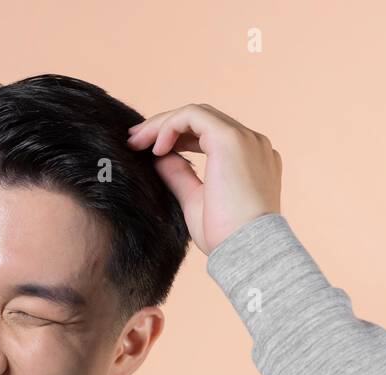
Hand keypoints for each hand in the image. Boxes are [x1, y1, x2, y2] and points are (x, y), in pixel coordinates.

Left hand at [126, 104, 281, 255]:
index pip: (209, 136)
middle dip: (165, 127)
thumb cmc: (225, 237)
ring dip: (162, 125)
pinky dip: (169, 126)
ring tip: (137, 143)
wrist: (246, 250)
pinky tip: (155, 148)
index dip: (177, 138)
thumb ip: (180, 175)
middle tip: (134, 141)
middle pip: (202, 121)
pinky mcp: (230, 138)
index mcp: (250, 160)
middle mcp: (252, 144)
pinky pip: (193, 115)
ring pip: (196, 114)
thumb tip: (158, 157)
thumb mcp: (196, 200)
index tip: (147, 150)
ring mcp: (245, 138)